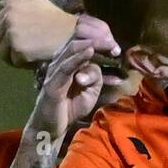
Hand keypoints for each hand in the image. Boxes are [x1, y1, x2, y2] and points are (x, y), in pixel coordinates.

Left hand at [0, 0, 78, 67]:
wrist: (73, 34)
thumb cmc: (57, 18)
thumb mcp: (38, 2)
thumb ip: (18, 1)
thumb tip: (0, 4)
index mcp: (12, 4)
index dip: (3, 35)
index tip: (17, 40)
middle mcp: (9, 17)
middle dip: (5, 47)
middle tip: (21, 51)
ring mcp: (13, 34)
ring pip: (2, 52)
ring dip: (13, 57)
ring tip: (28, 56)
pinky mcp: (19, 50)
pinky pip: (14, 61)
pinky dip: (23, 63)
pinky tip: (36, 59)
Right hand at [27, 18, 119, 139]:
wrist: (51, 127)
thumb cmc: (70, 106)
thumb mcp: (90, 91)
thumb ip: (95, 76)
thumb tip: (94, 64)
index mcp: (68, 62)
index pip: (82, 43)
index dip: (99, 40)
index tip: (116, 47)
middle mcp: (60, 62)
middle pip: (77, 42)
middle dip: (98, 41)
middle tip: (114, 45)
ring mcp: (54, 71)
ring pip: (71, 50)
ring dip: (91, 45)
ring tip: (106, 44)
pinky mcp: (52, 84)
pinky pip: (66, 67)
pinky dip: (78, 58)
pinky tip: (89, 52)